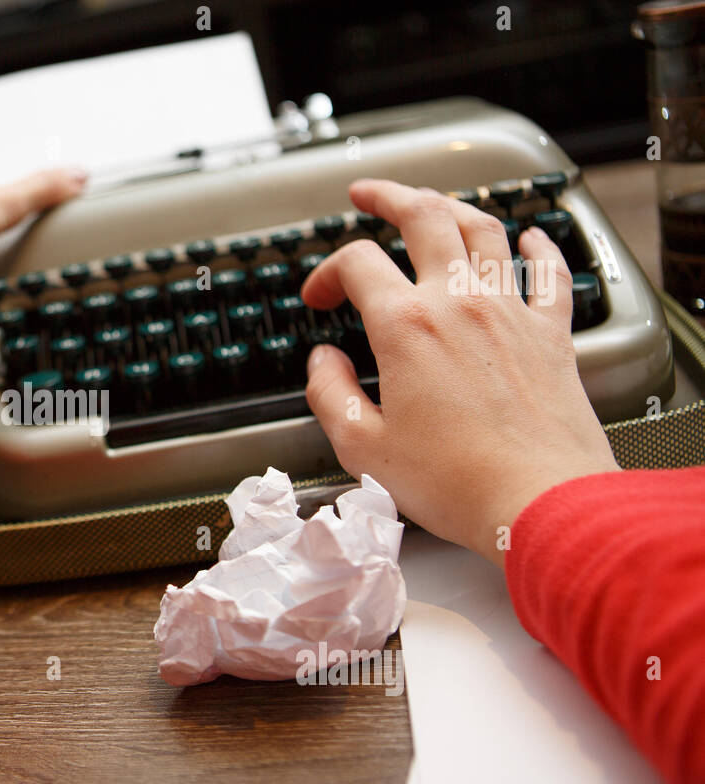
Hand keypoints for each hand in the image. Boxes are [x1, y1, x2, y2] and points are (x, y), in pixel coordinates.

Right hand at [301, 179, 618, 565]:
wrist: (541, 502)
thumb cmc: (456, 483)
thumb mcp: (363, 447)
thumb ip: (330, 394)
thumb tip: (322, 363)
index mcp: (407, 327)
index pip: (356, 263)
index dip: (326, 273)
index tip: (319, 299)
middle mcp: (460, 304)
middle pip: (424, 216)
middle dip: (389, 196)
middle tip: (368, 193)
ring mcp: (511, 312)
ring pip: (484, 229)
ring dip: (452, 206)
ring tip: (433, 204)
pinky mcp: (552, 334)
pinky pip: (549, 270)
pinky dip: (538, 245)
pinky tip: (532, 236)